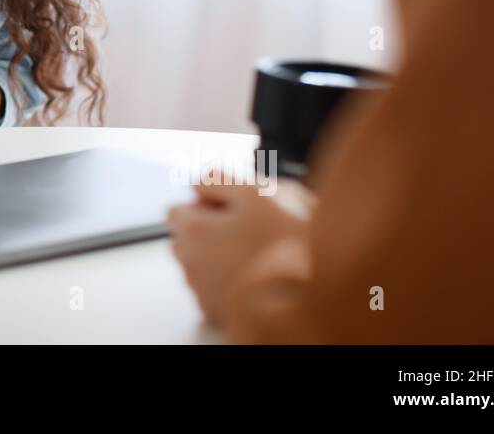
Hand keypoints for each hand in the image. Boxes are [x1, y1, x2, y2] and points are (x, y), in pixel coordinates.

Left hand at [167, 175, 314, 329]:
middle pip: (184, 240)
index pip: (175, 211)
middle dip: (205, 232)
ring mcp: (203, 291)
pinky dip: (225, 282)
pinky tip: (254, 277)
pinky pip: (211, 289)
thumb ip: (218, 180)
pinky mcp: (216, 312)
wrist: (318, 295)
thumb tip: (198, 184)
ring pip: (197, 265)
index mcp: (195, 231)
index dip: (202, 206)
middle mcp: (191, 264)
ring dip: (215, 257)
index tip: (229, 210)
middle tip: (245, 231)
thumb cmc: (291, 240)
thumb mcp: (257, 191)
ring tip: (254, 255)